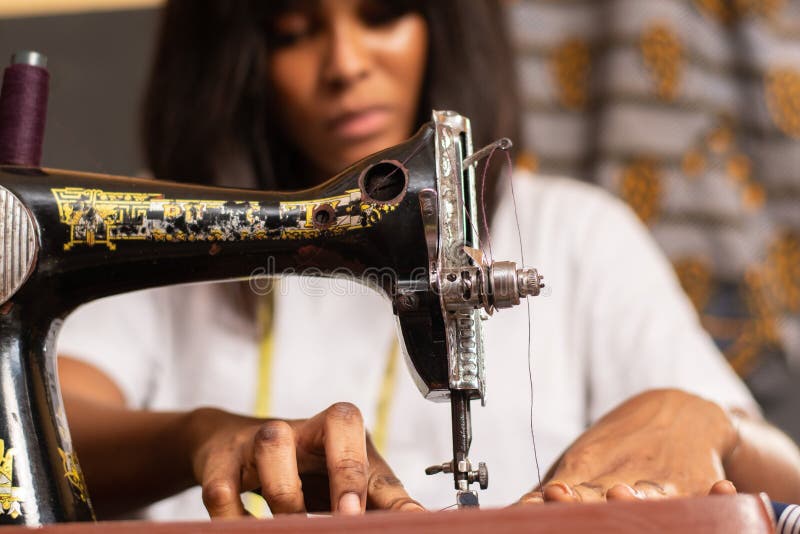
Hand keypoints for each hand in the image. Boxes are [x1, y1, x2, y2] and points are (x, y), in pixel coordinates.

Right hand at [187, 402, 423, 516]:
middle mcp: (303, 427)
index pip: (363, 440)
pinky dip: (235, 518)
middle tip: (349, 515)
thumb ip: (381, 500)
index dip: (371, 475)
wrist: (229, 443)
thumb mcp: (345, 477)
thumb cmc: (301, 465)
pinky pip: (223, 490)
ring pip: (274, 446)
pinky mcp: (221, 463)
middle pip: (336, 423)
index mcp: (339, 430)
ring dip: (286, 495)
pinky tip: (247, 529)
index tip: (384, 517)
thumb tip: (421, 520)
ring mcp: (258, 440)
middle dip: (346, 471)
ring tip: (292, 526)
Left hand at [518, 389, 738, 503]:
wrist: (680, 412)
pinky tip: (720, 490)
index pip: (565, 488)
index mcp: (586, 466)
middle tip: (562, 496)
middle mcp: (623, 473)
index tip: (540, 498)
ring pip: (652, 494)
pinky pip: (709, 494)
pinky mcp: (700, 486)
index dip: (552, 498)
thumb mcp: (581, 460)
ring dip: (638, 496)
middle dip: (585, 501)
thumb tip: (517, 513)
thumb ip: (551, 491)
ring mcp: (663, 480)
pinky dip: (715, 494)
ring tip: (621, 492)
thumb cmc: (619, 447)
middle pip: (602, 494)